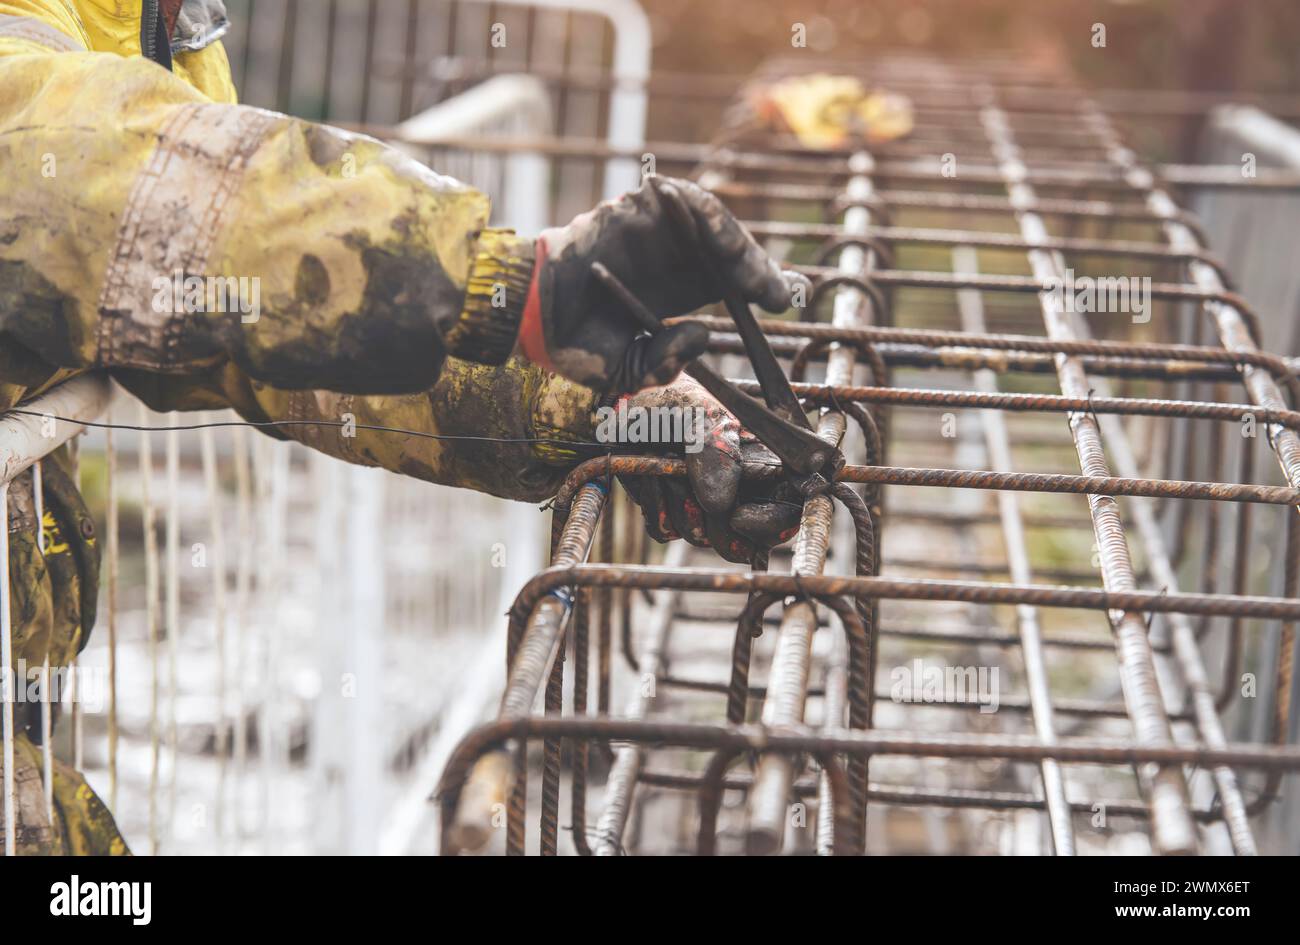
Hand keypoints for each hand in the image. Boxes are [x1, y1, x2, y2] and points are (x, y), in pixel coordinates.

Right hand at [520, 175, 796, 393]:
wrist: (528, 314)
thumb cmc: (574, 343)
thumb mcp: (627, 371)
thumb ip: (664, 362)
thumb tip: (703, 335)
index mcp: (678, 290)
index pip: (731, 284)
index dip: (760, 286)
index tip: (785, 302)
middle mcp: (675, 257)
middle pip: (731, 254)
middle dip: (759, 270)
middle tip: (777, 293)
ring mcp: (659, 231)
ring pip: (713, 226)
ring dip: (738, 246)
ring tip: (754, 274)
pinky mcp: (639, 208)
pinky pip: (681, 200)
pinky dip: (703, 210)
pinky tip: (718, 232)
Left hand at [605, 376, 802, 562]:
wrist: (627, 398)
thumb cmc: (675, 398)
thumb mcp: (703, 416)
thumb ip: (719, 456)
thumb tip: (721, 506)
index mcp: (763, 469)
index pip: (787, 514)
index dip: (771, 524)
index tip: (738, 516)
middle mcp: (737, 494)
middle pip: (741, 543)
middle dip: (714, 519)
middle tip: (692, 485)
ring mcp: (702, 507)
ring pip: (698, 537)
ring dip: (676, 499)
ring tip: (666, 460)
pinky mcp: (669, 512)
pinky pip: (666, 531)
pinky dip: (654, 503)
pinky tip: (651, 474)